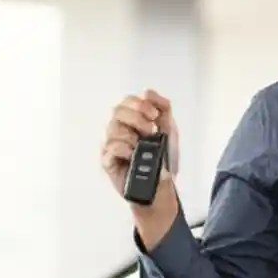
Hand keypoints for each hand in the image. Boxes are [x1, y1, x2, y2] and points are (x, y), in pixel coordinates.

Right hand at [101, 89, 180, 245]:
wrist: (162, 185)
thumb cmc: (163, 158)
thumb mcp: (169, 129)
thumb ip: (163, 107)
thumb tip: (148, 92)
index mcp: (133, 120)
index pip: (127, 101)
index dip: (140, 105)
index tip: (154, 116)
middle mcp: (120, 129)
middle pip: (118, 111)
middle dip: (137, 118)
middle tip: (150, 131)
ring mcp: (112, 144)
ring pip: (113, 128)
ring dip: (132, 136)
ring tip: (142, 147)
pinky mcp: (108, 160)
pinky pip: (110, 147)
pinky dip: (124, 148)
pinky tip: (132, 154)